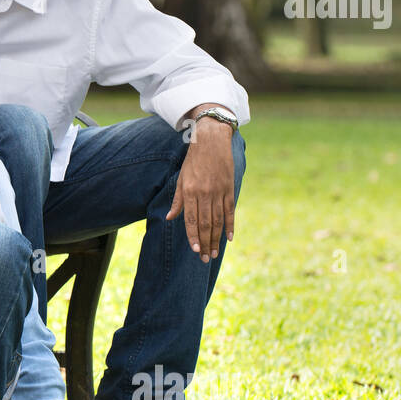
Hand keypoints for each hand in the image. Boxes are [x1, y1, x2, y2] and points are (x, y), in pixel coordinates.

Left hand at [165, 118, 235, 262]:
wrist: (211, 140)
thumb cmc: (193, 160)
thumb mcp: (181, 178)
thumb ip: (178, 200)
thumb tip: (171, 219)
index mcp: (190, 191)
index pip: (192, 220)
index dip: (193, 237)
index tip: (195, 251)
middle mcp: (204, 194)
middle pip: (206, 224)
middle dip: (205, 243)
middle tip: (205, 259)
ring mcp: (218, 192)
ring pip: (217, 221)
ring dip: (216, 239)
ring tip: (214, 253)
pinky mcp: (229, 188)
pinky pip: (230, 211)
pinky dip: (230, 225)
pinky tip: (229, 238)